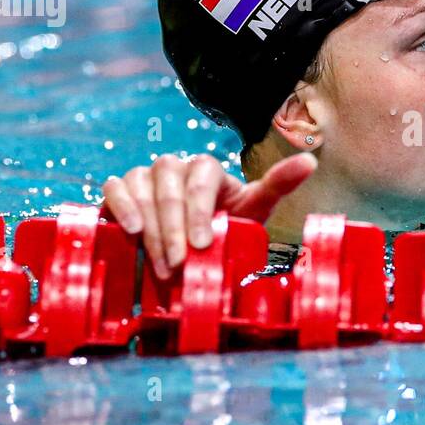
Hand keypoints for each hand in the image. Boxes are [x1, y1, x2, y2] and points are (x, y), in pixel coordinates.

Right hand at [101, 152, 315, 278]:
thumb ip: (279, 183)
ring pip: (141, 186)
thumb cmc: (225, 227)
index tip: (203, 244)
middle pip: (169, 185)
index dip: (199, 211)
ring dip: (150, 227)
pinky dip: (120, 206)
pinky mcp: (120, 191)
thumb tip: (310, 160)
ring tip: (162, 264)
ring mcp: (145, 176)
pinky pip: (114, 188)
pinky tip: (127, 229)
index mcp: (205, 168)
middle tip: (180, 264)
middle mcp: (174, 167)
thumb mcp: (254, 208)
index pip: (200, 177)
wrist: (191, 251)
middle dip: (174, 229)